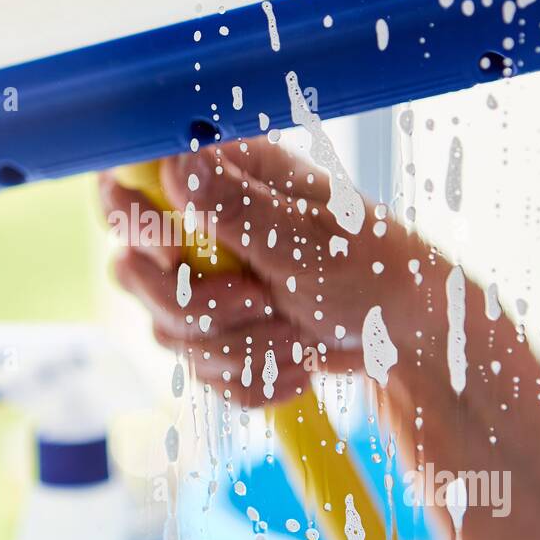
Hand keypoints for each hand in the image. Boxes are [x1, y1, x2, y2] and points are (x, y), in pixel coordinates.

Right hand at [100, 139, 419, 405]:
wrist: (408, 340)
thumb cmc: (374, 269)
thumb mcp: (306, 238)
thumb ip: (234, 206)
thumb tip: (176, 160)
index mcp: (224, 178)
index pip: (131, 180)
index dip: (133, 221)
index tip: (174, 253)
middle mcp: (204, 228)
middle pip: (134, 271)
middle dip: (196, 306)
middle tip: (259, 302)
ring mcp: (206, 284)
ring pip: (167, 331)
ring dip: (238, 348)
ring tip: (299, 338)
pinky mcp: (218, 334)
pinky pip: (200, 372)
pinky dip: (250, 379)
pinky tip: (296, 365)